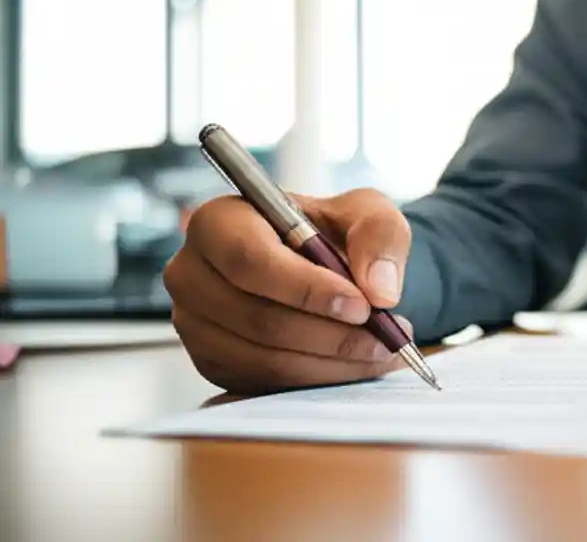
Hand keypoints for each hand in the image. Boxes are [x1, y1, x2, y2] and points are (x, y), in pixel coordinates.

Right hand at [164, 188, 413, 393]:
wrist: (322, 266)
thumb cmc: (333, 232)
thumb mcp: (366, 212)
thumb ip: (379, 234)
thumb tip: (379, 289)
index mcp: (219, 221)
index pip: (250, 260)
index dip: (307, 289)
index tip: (362, 306)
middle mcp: (192, 272)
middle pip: (257, 317)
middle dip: (330, 334)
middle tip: (384, 337)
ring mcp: (195, 323)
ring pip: (263, 358)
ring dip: (331, 362)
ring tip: (380, 351)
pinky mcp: (211, 362)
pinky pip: (263, 383)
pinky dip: (317, 379)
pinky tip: (354, 365)